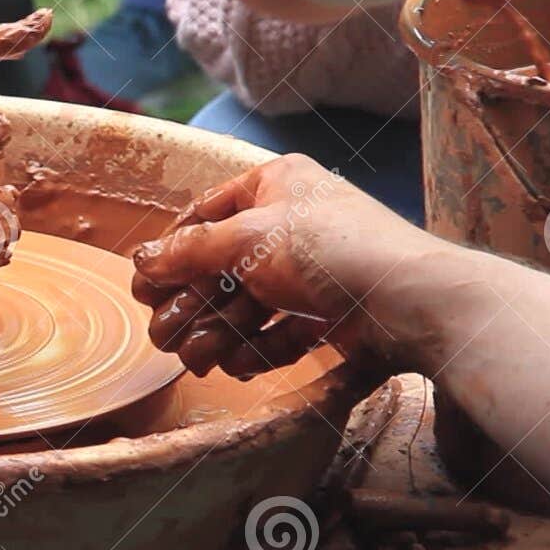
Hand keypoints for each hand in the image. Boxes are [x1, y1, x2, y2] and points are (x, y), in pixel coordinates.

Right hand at [131, 153, 440, 377]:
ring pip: (245, 305)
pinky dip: (257, 349)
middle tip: (164, 334)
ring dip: (218, 333)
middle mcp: (290, 224)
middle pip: (220, 267)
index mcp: (275, 185)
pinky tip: (239, 364)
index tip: (146, 285)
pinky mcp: (326, 314)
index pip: (205, 213)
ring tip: (200, 357)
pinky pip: (277, 332)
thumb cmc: (329, 249)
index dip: (171, 249)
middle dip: (192, 305)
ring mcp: (309, 272)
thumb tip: (142, 260)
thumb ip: (188, 251)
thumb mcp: (246, 238)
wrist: (407, 301)